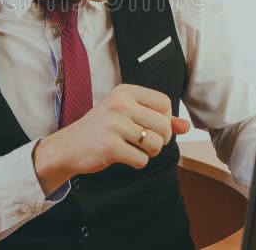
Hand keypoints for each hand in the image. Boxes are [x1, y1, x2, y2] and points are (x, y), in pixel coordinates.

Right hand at [32, 84, 190, 194]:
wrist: (68, 147)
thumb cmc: (102, 129)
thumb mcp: (128, 115)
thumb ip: (158, 118)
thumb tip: (187, 126)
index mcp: (125, 91)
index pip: (165, 103)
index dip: (166, 119)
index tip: (151, 126)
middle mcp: (119, 104)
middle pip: (164, 125)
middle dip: (160, 139)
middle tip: (144, 142)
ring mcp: (114, 125)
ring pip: (156, 144)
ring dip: (150, 152)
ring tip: (133, 148)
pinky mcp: (110, 147)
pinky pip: (142, 160)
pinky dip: (137, 163)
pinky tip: (122, 156)